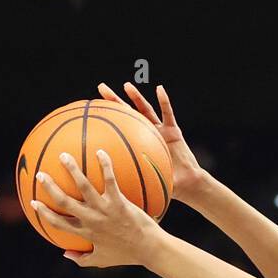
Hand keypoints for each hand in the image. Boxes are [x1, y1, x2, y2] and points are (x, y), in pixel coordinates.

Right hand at [31, 150, 161, 267]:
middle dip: (50, 188)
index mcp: (86, 234)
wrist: (149, 249)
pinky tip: (100, 152)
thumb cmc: (127, 255)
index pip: (58, 223)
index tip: (33, 203)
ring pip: (84, 187)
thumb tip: (65, 254)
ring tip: (64, 155)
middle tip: (40, 175)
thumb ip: (82, 259)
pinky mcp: (119, 202)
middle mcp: (92, 220)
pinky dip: (105, 165)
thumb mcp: (102, 260)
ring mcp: (105, 210)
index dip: (43, 213)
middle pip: (65, 202)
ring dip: (72, 170)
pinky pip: (110, 179)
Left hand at [97, 81, 204, 204]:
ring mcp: (160, 130)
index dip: (106, 120)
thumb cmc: (167, 186)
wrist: (187, 184)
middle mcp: (146, 134)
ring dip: (136, 97)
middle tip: (100, 87)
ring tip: (126, 86)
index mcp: (138, 145)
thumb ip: (130, 183)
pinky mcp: (174, 130)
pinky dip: (164, 101)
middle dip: (114, 100)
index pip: (118, 130)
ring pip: (145, 110)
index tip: (90, 110)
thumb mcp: (145, 184)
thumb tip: (109, 192)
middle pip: (127, 114)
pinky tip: (159, 89)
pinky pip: (168, 113)